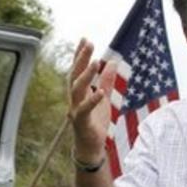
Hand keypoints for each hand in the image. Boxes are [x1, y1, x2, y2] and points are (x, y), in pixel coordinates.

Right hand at [68, 38, 118, 164]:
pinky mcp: (81, 122)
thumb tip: (112, 62)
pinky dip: (92, 100)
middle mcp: (74, 99)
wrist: (91, 147)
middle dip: (80, 59)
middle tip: (89, 44)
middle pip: (74, 75)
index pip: (77, 70)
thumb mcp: (104, 98)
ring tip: (95, 62)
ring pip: (76, 89)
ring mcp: (76, 110)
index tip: (84, 39)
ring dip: (85, 75)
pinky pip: (84, 110)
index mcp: (79, 93)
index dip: (79, 55)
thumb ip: (107, 81)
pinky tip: (100, 92)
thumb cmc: (95, 123)